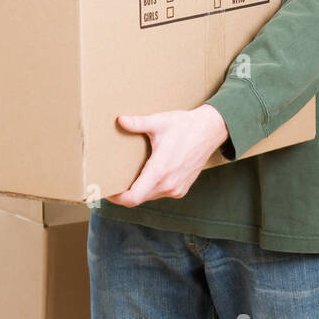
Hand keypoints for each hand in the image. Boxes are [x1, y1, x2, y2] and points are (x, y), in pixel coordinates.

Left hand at [107, 104, 229, 206]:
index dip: (117, 198)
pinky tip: (148, 175)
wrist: (210, 130)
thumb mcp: (159, 122)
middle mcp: (169, 184)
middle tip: (113, 181)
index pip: (134, 197)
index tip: (107, 191)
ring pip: (149, 196)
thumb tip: (120, 120)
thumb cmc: (185, 126)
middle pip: (138, 198)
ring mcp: (176, 188)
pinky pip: (160, 193)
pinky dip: (151, 188)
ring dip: (139, 190)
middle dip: (125, 193)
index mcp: (160, 171)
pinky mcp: (182, 188)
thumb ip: (138, 123)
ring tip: (129, 177)